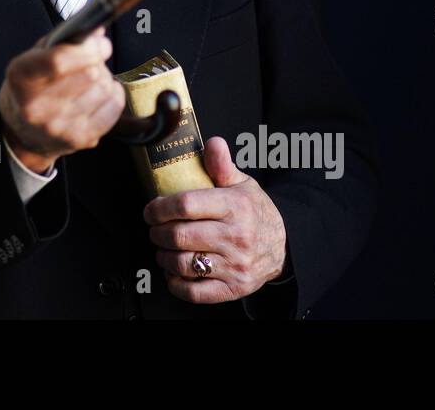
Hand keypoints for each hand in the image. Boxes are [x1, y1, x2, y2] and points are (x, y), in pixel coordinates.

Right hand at [0, 27, 124, 173]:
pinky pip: (114, 106)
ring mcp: (58, 126)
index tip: (100, 43)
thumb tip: (97, 31)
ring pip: (104, 88)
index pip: (59, 61)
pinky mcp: (79, 139)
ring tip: (90, 81)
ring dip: (104, 79)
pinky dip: (113, 95)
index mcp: (20, 77)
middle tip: (92, 61)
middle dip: (97, 62)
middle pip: (89, 74)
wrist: (23, 133)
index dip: (87, 49)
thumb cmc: (32, 87)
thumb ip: (64, 40)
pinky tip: (99, 95)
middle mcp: (35, 106)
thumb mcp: (34, 58)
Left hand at [143, 136, 287, 303]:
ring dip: (163, 256)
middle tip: (154, 229)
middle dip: (157, 232)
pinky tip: (175, 271)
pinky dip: (176, 283)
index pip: (186, 205)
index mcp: (235, 207)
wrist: (283, 246)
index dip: (160, 208)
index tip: (151, 210)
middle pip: (179, 235)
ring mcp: (235, 265)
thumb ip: (221, 165)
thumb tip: (213, 143)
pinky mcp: (233, 288)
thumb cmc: (255, 212)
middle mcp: (236, 237)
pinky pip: (195, 292)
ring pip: (183, 263)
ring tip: (163, 248)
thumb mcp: (242, 184)